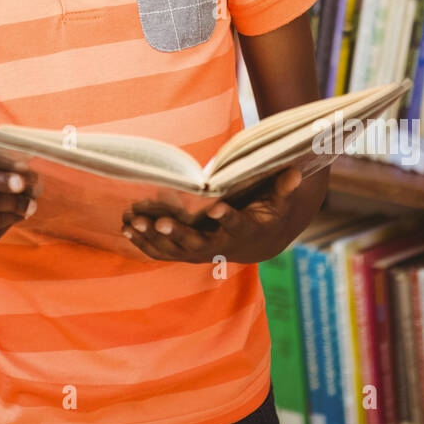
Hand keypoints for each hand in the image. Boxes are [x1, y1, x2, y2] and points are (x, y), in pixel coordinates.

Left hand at [121, 167, 303, 264]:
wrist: (257, 243)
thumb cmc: (266, 213)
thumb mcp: (279, 200)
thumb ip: (284, 187)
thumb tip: (298, 170)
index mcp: (242, 230)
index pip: (234, 225)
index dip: (226, 218)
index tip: (216, 209)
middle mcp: (219, 245)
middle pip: (197, 244)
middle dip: (178, 234)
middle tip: (162, 221)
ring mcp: (200, 252)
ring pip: (173, 250)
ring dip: (153, 237)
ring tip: (133, 222)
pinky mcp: (185, 252)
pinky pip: (162, 252)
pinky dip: (144, 243)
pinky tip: (126, 229)